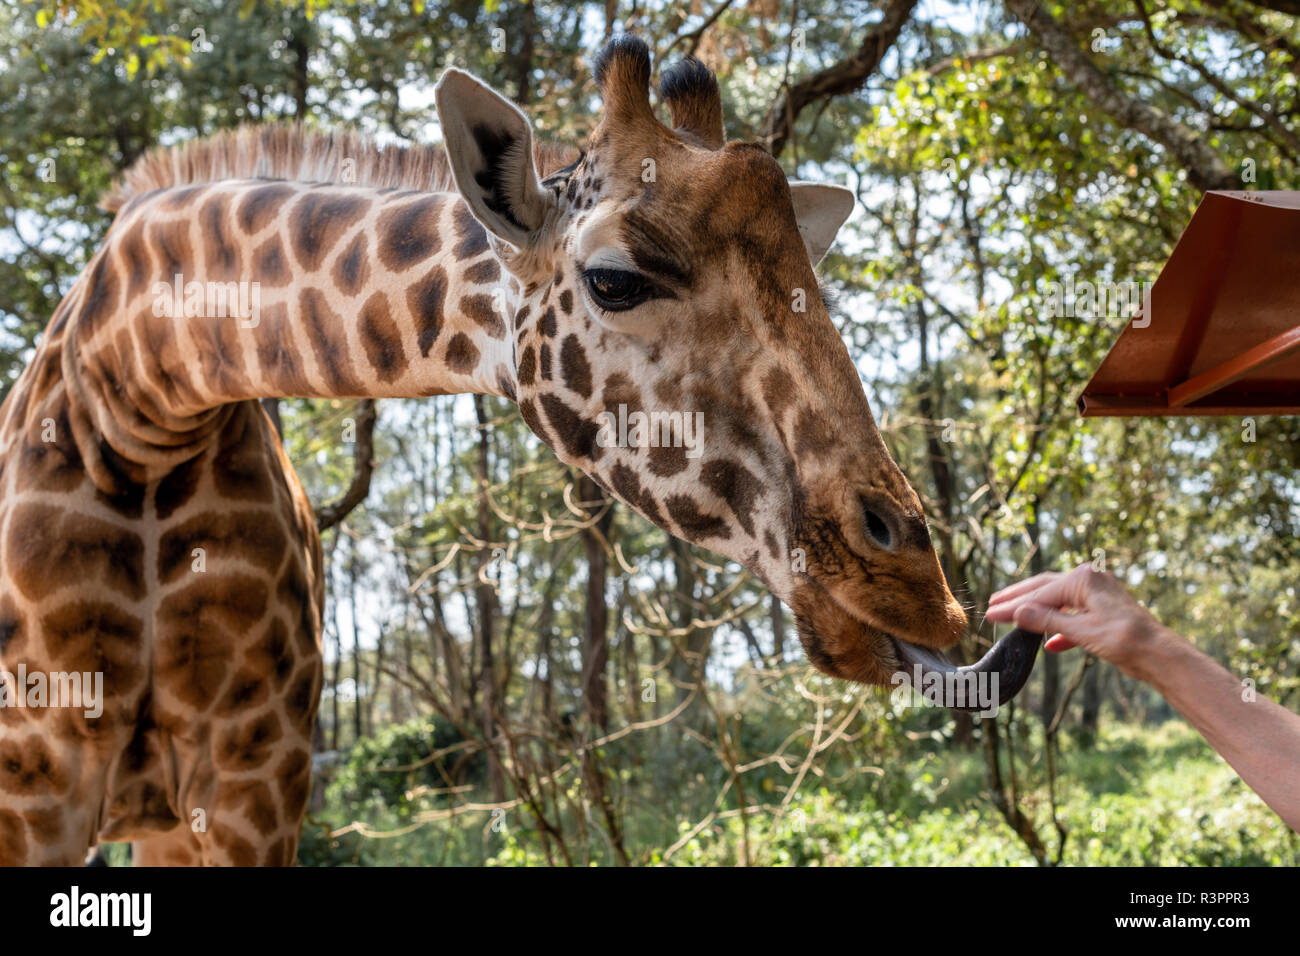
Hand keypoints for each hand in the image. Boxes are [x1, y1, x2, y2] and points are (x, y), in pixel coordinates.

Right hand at [985, 563, 1169, 679]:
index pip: (1039, 593)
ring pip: (1058, 602)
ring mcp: (1096, 596)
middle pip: (1045, 589)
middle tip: (993, 605)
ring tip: (1013, 617)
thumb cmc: (1124, 639)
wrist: (1159, 655)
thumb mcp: (1080, 631)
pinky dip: (1059, 629)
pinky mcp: (1102, 613)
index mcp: (1083, 579)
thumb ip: (1046, 620)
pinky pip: (1073, 616)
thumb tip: (1017, 612)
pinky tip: (1048, 644)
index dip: (1013, 605)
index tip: (991, 614)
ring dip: (1036, 612)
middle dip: (1019, 599)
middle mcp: (1090, 581)